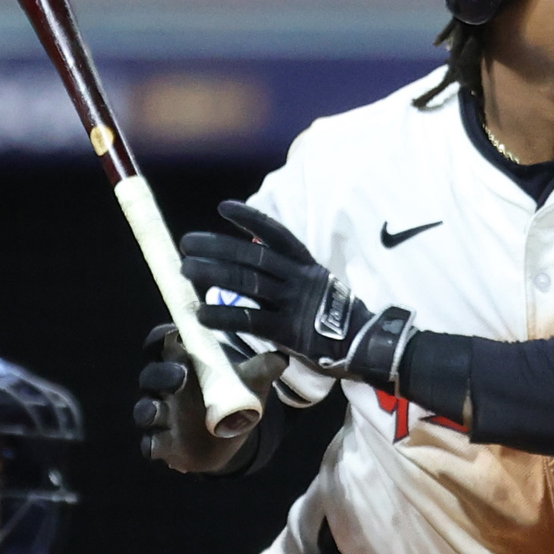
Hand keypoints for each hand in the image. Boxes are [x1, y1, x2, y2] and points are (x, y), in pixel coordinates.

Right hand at [135, 325, 286, 471]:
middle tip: (181, 375)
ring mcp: (162, 416)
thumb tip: (282, 358)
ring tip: (160, 411)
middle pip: (150, 375)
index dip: (161, 338)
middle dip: (160, 374)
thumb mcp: (251, 383)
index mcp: (183, 364)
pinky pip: (148, 444)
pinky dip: (151, 444)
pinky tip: (160, 443)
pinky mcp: (163, 444)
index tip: (173, 335)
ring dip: (148, 409)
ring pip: (143, 409)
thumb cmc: (236, 399)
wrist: (234, 440)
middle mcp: (167, 388)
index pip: (161, 344)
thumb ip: (263, 369)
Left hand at [180, 202, 415, 385]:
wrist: (367, 345)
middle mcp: (298, 277)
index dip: (249, 218)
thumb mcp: (319, 286)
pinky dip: (223, 315)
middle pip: (251, 255)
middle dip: (217, 246)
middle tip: (187, 242)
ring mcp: (293, 302)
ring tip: (186, 270)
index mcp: (306, 264)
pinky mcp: (288, 330)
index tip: (223, 208)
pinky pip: (250, 319)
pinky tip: (200, 313)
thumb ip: (291, 277)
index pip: (275, 233)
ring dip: (213, 274)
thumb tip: (258, 269)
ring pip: (247, 282)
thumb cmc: (339, 319)